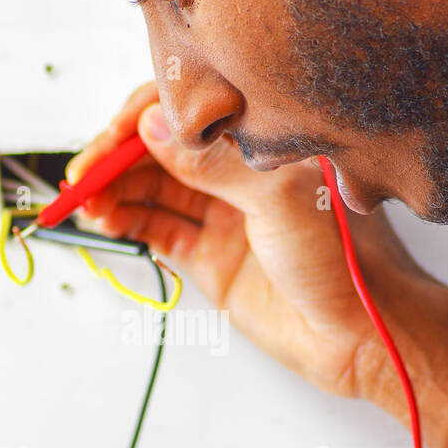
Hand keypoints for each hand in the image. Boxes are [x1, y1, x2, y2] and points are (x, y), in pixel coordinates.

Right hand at [70, 84, 434, 400]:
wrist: (361, 334)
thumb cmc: (345, 261)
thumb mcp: (278, 198)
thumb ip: (213, 163)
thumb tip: (153, 126)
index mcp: (264, 142)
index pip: (190, 113)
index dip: (144, 119)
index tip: (113, 137)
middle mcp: (240, 172)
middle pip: (162, 148)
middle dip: (117, 155)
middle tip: (85, 173)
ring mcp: (223, 213)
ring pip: (152, 188)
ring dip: (115, 189)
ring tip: (87, 201)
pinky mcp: (210, 256)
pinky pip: (157, 228)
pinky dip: (127, 220)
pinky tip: (105, 219)